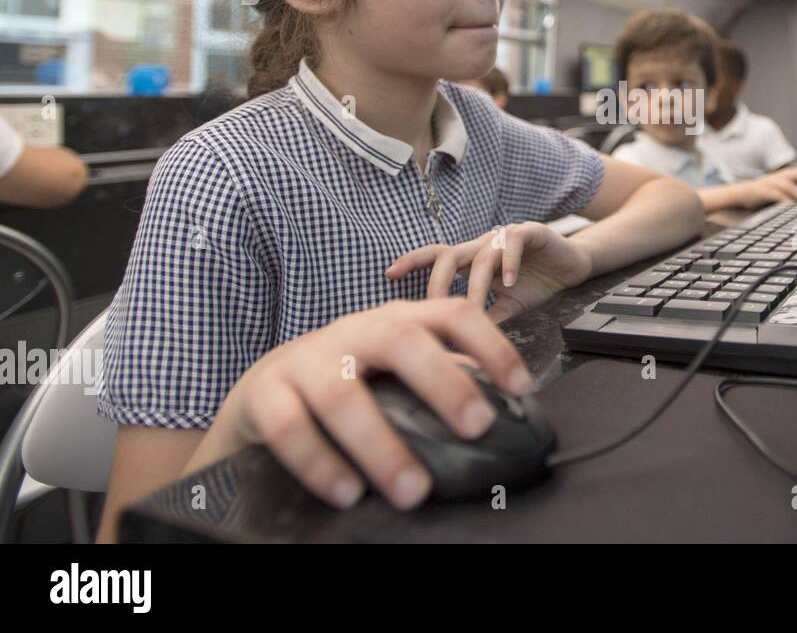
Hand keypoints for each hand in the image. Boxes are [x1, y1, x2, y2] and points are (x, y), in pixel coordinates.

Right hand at [198, 298, 530, 510]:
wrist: (264, 387)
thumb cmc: (349, 378)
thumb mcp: (397, 370)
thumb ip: (443, 381)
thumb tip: (506, 412)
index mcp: (397, 322)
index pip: (452, 315)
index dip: (490, 344)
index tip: (520, 385)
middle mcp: (355, 332)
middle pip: (401, 340)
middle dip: (443, 381)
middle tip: (476, 427)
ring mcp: (307, 359)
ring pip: (342, 393)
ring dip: (380, 445)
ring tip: (413, 490)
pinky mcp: (266, 394)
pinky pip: (290, 428)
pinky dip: (320, 463)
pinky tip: (348, 492)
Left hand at [386, 221, 594, 321]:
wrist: (573, 267)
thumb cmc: (536, 283)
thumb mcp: (507, 307)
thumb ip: (485, 318)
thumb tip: (459, 342)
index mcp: (472, 260)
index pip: (436, 257)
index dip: (412, 262)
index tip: (389, 275)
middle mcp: (483, 245)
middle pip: (449, 254)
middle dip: (437, 280)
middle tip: (433, 306)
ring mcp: (504, 237)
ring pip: (479, 254)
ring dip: (475, 283)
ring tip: (474, 307)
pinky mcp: (529, 232)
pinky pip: (512, 242)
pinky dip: (508, 263)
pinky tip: (508, 283)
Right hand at [729, 167, 796, 208]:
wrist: (734, 196)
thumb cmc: (757, 197)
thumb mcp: (776, 196)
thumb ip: (790, 199)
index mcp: (783, 177)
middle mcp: (778, 177)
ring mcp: (769, 182)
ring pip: (789, 184)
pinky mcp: (760, 190)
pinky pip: (775, 194)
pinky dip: (784, 200)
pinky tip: (791, 207)